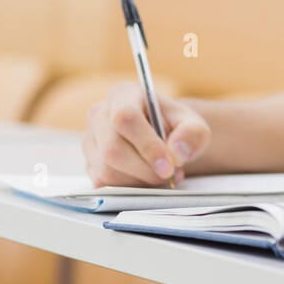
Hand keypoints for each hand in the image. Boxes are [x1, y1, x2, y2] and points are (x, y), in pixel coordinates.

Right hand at [83, 82, 210, 186]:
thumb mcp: (194, 125)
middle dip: (145, 169)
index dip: (147, 145)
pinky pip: (104, 184)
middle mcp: (100, 115)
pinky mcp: (90, 164)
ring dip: (139, 181)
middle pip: (113, 149)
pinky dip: (130, 188)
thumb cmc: (177, 129)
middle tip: (169, 174)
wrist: (166, 140)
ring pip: (107, 171)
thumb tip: (176, 152)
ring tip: (162, 175)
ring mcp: (90, 140)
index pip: (125, 118)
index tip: (169, 165)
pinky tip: (147, 180)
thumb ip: (192, 134)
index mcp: (123, 94)